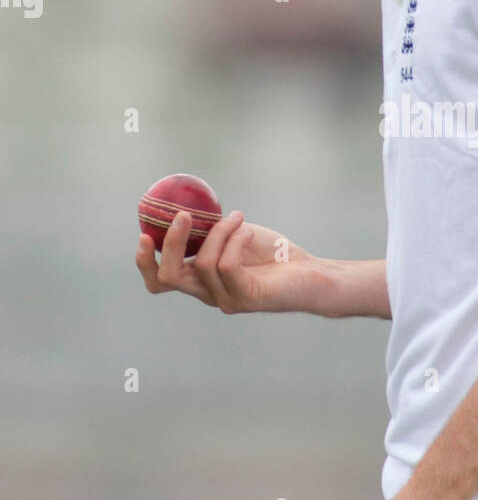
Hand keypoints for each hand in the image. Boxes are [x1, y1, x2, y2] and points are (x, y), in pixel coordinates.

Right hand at [136, 209, 322, 312]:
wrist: (311, 273)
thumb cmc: (274, 252)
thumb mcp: (236, 233)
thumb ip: (210, 227)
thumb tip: (186, 200)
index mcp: (200, 280)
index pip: (160, 279)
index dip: (144, 262)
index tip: (144, 233)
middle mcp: (208, 294)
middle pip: (168, 277)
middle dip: (170, 244)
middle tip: (181, 216)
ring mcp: (225, 299)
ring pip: (202, 263)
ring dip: (219, 232)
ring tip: (238, 217)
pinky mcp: (245, 298)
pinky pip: (227, 264)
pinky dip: (235, 240)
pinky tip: (248, 230)